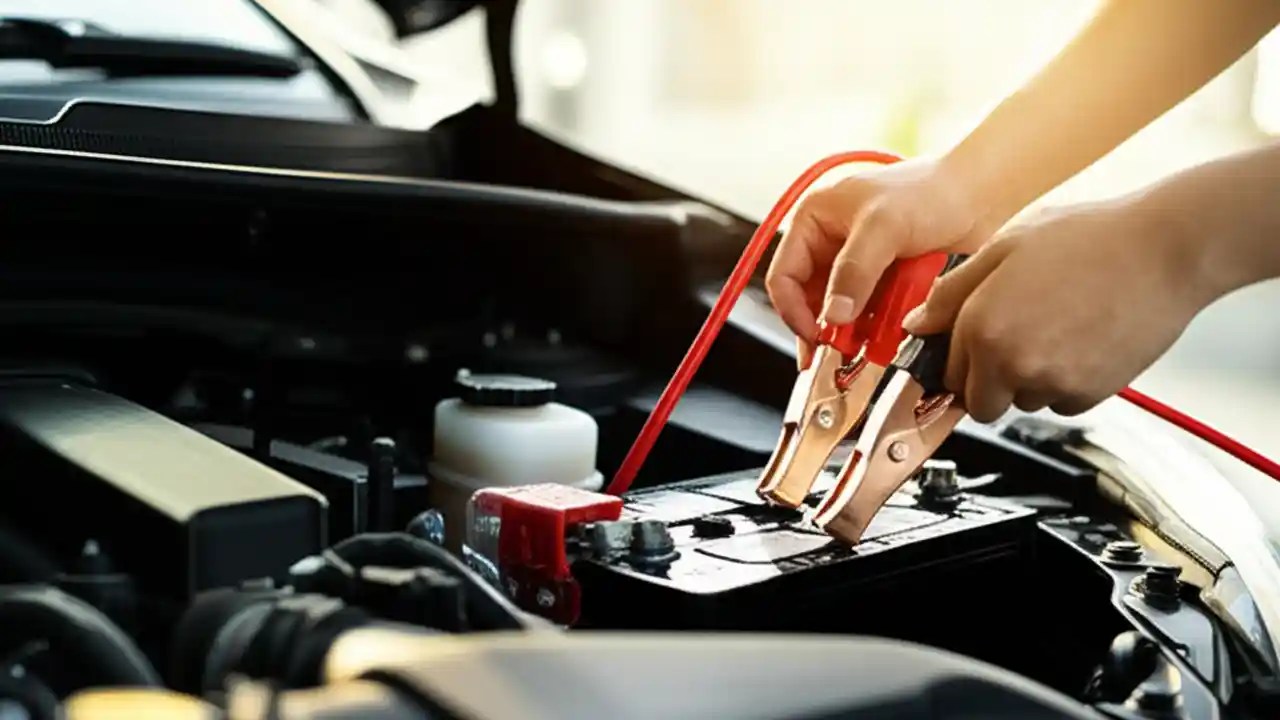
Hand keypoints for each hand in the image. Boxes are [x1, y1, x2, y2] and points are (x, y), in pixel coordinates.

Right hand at [765, 157, 995, 367]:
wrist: (981, 195)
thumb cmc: (931, 191)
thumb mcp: (884, 226)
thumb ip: (855, 271)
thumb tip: (834, 316)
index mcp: (814, 221)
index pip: (784, 276)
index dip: (793, 310)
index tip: (815, 336)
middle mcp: (830, 245)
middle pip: (810, 301)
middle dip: (824, 329)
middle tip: (837, 356)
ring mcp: (858, 267)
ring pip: (841, 313)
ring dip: (853, 333)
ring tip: (867, 349)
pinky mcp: (884, 284)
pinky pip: (870, 317)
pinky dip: (877, 330)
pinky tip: (887, 338)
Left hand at [902, 199, 1214, 421]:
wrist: (1165, 249)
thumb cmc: (1089, 238)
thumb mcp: (1004, 247)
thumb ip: (951, 292)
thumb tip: (917, 324)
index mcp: (981, 327)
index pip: (947, 373)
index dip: (958, 359)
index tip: (970, 349)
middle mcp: (1012, 363)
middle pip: (980, 402)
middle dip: (988, 378)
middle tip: (1016, 336)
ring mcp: (1052, 383)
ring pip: (1022, 401)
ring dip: (1028, 378)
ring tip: (1056, 326)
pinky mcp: (1090, 394)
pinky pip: (1061, 401)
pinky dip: (1065, 381)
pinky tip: (1081, 339)